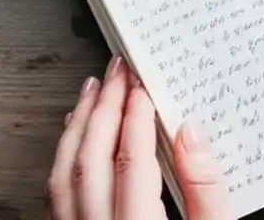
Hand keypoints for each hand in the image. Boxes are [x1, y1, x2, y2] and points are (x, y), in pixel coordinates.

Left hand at [47, 57, 233, 219]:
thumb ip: (206, 191)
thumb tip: (192, 136)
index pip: (131, 160)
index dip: (136, 116)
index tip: (142, 84)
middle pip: (91, 159)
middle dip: (105, 107)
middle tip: (118, 71)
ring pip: (65, 174)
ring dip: (79, 126)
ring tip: (93, 90)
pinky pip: (57, 193)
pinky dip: (66, 157)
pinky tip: (76, 138)